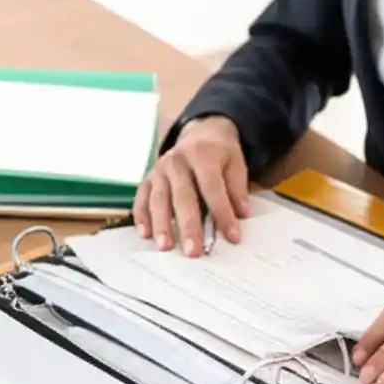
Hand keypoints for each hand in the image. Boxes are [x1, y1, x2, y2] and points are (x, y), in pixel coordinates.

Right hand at [133, 115, 250, 256]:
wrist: (199, 133)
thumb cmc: (218, 154)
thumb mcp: (235, 163)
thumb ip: (237, 188)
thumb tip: (241, 214)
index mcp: (202, 154)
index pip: (212, 187)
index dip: (222, 212)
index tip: (232, 236)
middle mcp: (177, 161)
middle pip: (183, 197)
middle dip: (188, 225)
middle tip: (193, 251)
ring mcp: (160, 170)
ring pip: (158, 200)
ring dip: (161, 224)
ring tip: (165, 247)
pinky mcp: (148, 179)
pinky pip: (142, 199)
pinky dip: (142, 217)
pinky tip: (145, 235)